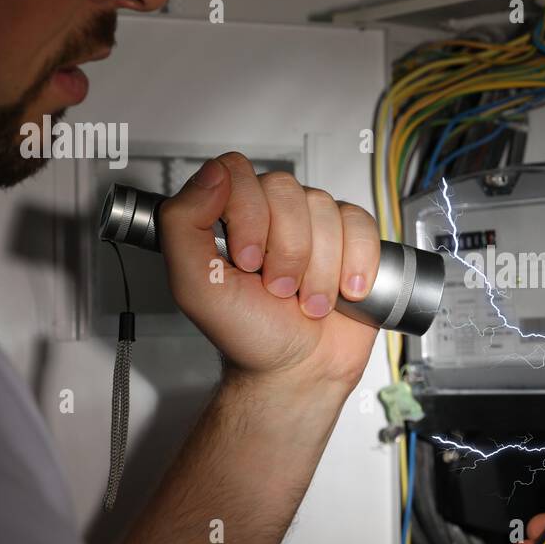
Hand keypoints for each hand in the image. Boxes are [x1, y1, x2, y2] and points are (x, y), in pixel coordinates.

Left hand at [158, 153, 379, 388]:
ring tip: (308, 300)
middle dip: (287, 250)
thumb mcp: (194, 286)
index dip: (248, 213)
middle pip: (287, 190)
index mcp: (230, 216)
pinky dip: (357, 262)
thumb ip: (182, 223)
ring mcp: (315, 226)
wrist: (297, 371)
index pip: (239, 172)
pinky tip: (344, 290)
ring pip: (326, 209)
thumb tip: (212, 175)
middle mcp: (272, 214)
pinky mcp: (352, 240)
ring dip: (319, 268)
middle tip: (278, 288)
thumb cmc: (248, 333)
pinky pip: (362, 225)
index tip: (247, 260)